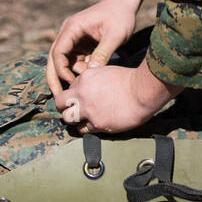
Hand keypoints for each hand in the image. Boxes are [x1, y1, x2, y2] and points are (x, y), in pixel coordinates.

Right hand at [46, 0, 154, 95]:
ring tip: (83, 86)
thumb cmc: (120, 16)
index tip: (72, 83)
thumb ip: (103, 53)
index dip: (61, 70)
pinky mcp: (81, 44)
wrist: (124, 3)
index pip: (58, 52)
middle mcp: (68, 33)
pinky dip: (79, 70)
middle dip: (55, 77)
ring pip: (63, 62)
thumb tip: (91, 73)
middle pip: (54, 58)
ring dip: (70, 74)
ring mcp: (73, 39)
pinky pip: (75, 61)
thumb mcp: (115, 35)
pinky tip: (90, 78)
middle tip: (59, 97)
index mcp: (72, 27)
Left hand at [53, 62, 180, 133]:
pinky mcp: (97, 124)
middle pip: (59, 103)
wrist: (142, 91)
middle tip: (71, 110)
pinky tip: (93, 126)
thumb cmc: (130, 79)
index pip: (69, 88)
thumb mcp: (107, 71)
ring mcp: (88, 110)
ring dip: (73, 119)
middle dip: (63, 107)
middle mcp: (82, 94)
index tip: (82, 98)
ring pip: (67, 118)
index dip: (75, 94)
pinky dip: (86, 128)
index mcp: (85, 78)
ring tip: (80, 120)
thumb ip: (95, 80)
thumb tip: (92, 87)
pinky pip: (84, 130)